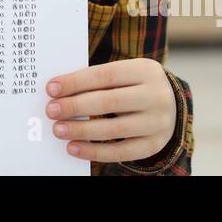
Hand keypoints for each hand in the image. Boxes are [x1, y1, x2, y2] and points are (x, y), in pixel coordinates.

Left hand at [44, 58, 175, 163]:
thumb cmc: (134, 85)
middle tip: (51, 111)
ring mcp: (157, 122)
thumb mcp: (124, 73)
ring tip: (58, 130)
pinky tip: (74, 148)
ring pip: (114, 129)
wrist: (171, 105)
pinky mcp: (154, 144)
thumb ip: (97, 80)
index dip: (76, 82)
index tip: (51, 89)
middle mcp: (155, 96)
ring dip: (81, 130)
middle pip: (109, 102)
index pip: (105, 75)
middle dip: (75, 106)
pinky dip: (94, 151)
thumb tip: (59, 92)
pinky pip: (121, 151)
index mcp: (145, 70)